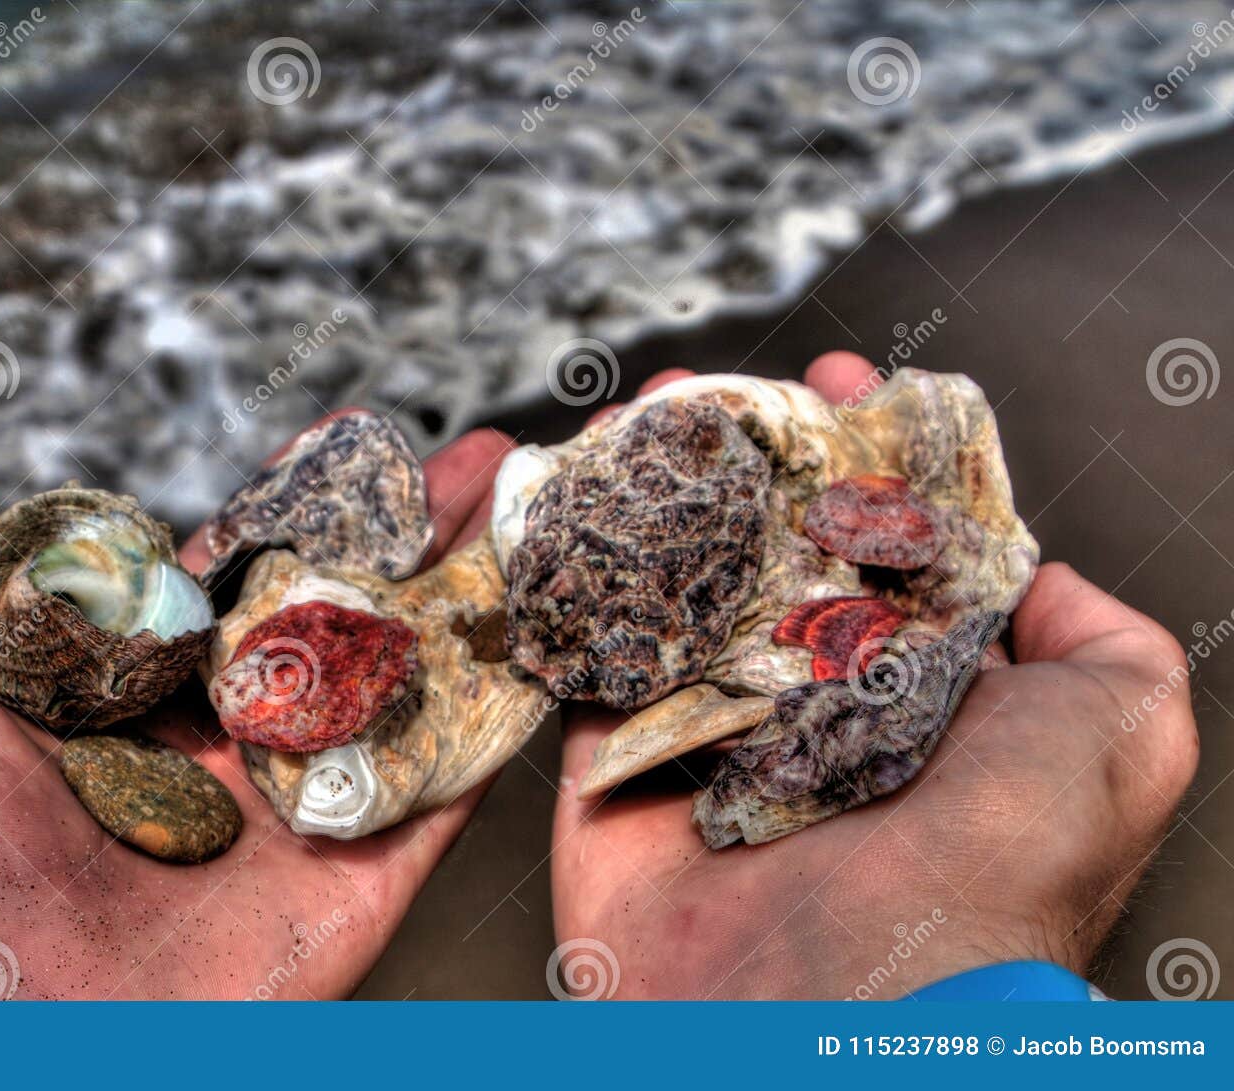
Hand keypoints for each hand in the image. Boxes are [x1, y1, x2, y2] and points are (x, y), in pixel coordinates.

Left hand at [0, 418, 514, 998]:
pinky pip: (439, 796)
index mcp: (131, 701)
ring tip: (535, 516)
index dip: (301, 507)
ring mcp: (293, 817)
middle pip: (344, 619)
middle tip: (485, 458)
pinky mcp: (348, 886)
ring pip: (406, 690)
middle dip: (417, 533)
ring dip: (475, 603)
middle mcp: (223, 751)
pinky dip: (499, 724)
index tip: (356, 437)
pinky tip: (545, 638)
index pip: (237, 579)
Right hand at [550, 354, 1199, 999]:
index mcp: (923, 693)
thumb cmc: (993, 866)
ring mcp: (706, 738)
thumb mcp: (1120, 735)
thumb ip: (1105, 644)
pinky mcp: (613, 773)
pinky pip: (584, 662)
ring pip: (675, 592)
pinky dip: (572, 583)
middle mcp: (812, 707)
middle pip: (771, 553)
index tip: (846, 382)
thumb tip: (1038, 577)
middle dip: (749, 459)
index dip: (871, 455)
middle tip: (721, 391)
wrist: (836, 1012)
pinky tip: (569, 500)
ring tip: (641, 415)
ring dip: (654, 498)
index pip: (892, 546)